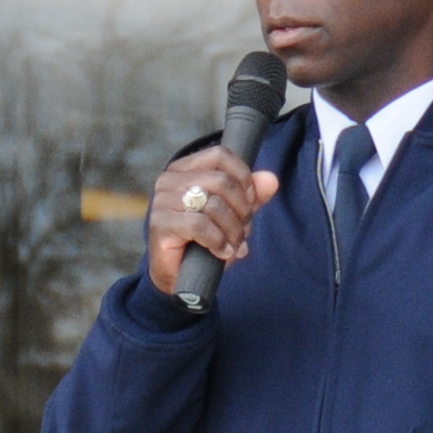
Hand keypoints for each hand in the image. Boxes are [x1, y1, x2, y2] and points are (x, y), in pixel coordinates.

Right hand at [147, 143, 282, 296]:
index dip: (244, 178)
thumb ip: (251, 196)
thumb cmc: (204, 242)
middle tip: (244, 231)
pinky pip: (200, 225)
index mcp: (184, 169)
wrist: (180, 277)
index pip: (221, 156)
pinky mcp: (161, 225)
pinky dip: (218, 241)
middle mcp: (169, 180)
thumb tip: (271, 179)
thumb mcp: (233, 216)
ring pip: (213, 204)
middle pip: (221, 181)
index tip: (251, 202)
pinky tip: (222, 252)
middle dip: (242, 210)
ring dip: (233, 230)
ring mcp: (162, 201)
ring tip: (235, 245)